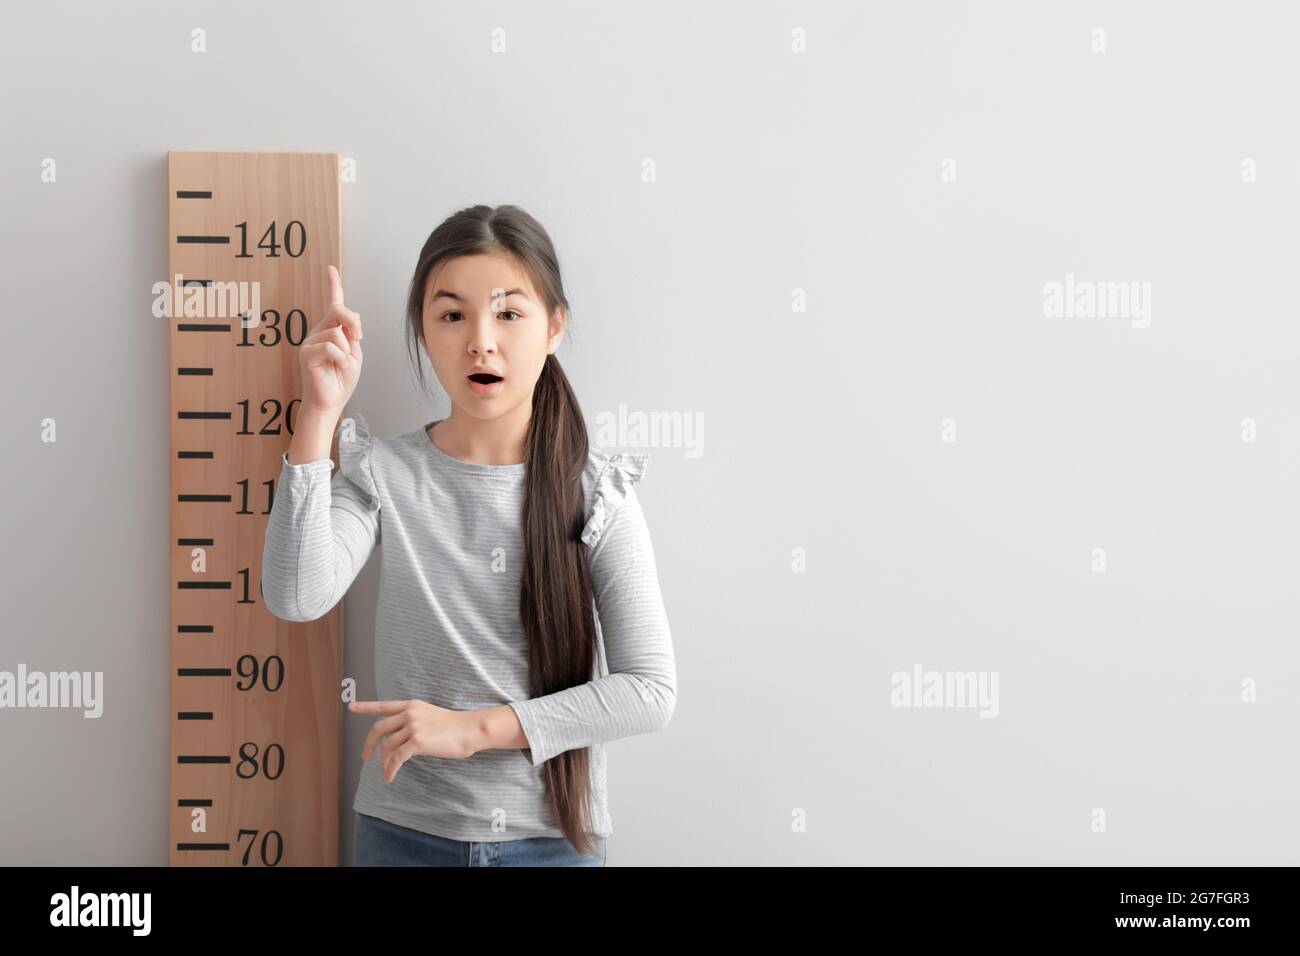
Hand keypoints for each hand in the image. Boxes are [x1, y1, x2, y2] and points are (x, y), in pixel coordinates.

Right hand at [299, 264, 363, 417]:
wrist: (330, 402)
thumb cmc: (341, 380)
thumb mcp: (354, 354)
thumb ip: (352, 334)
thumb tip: (353, 316)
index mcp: (330, 331)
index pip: (333, 304)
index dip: (333, 285)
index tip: (330, 268)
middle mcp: (317, 333)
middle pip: (339, 311)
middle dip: (354, 322)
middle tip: (359, 338)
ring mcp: (310, 342)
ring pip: (338, 334)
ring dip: (347, 353)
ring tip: (341, 366)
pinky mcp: (306, 353)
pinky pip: (332, 347)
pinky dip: (341, 360)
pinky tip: (335, 369)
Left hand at [349, 699, 477, 781]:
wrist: (470, 729)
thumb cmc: (455, 727)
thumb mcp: (431, 717)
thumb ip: (414, 723)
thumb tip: (400, 740)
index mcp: (411, 705)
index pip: (383, 706)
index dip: (365, 707)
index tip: (351, 707)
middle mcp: (409, 713)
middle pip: (379, 729)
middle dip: (369, 744)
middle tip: (366, 756)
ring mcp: (412, 727)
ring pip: (387, 747)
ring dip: (384, 763)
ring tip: (386, 772)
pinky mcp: (417, 741)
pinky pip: (396, 758)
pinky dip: (390, 769)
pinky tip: (390, 776)